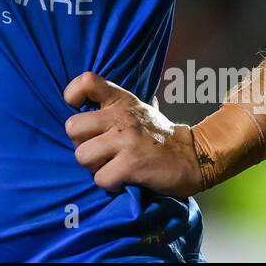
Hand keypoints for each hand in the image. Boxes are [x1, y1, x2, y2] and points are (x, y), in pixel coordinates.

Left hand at [63, 72, 202, 197]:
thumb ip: (109, 107)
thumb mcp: (135, 109)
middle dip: (81, 144)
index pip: (86, 81)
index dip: (73, 94)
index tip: (79, 108)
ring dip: (94, 167)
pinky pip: (100, 178)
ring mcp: (126, 140)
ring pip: (82, 156)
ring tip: (111, 166)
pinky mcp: (132, 165)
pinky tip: (122, 179)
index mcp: (120, 100)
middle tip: (100, 151)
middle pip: (73, 128)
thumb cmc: (157, 135)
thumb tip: (76, 114)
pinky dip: (109, 183)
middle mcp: (120, 117)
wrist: (192, 156)